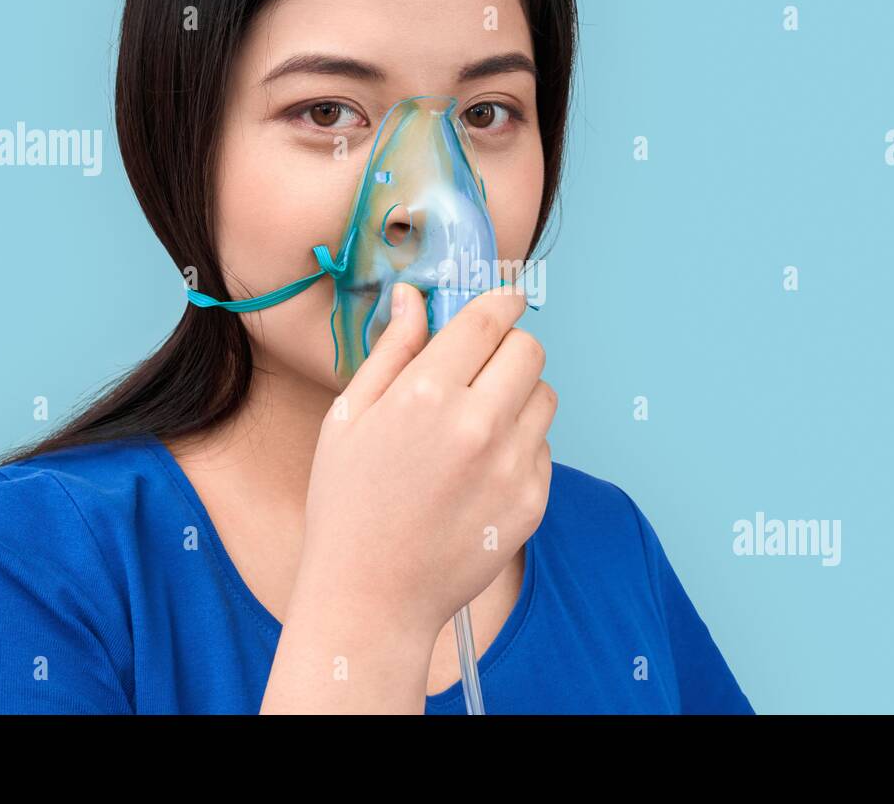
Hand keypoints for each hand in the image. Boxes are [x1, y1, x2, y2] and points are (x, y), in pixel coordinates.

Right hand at [296, 281, 554, 640]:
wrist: (371, 596)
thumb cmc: (348, 504)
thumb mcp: (349, 416)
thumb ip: (392, 350)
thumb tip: (415, 298)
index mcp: (428, 393)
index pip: (489, 318)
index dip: (500, 301)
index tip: (504, 300)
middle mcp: (479, 424)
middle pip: (530, 349)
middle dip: (508, 348)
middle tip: (481, 367)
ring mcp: (512, 466)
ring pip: (545, 396)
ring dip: (519, 396)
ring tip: (477, 424)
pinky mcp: (532, 502)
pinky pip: (544, 447)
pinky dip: (521, 446)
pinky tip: (480, 470)